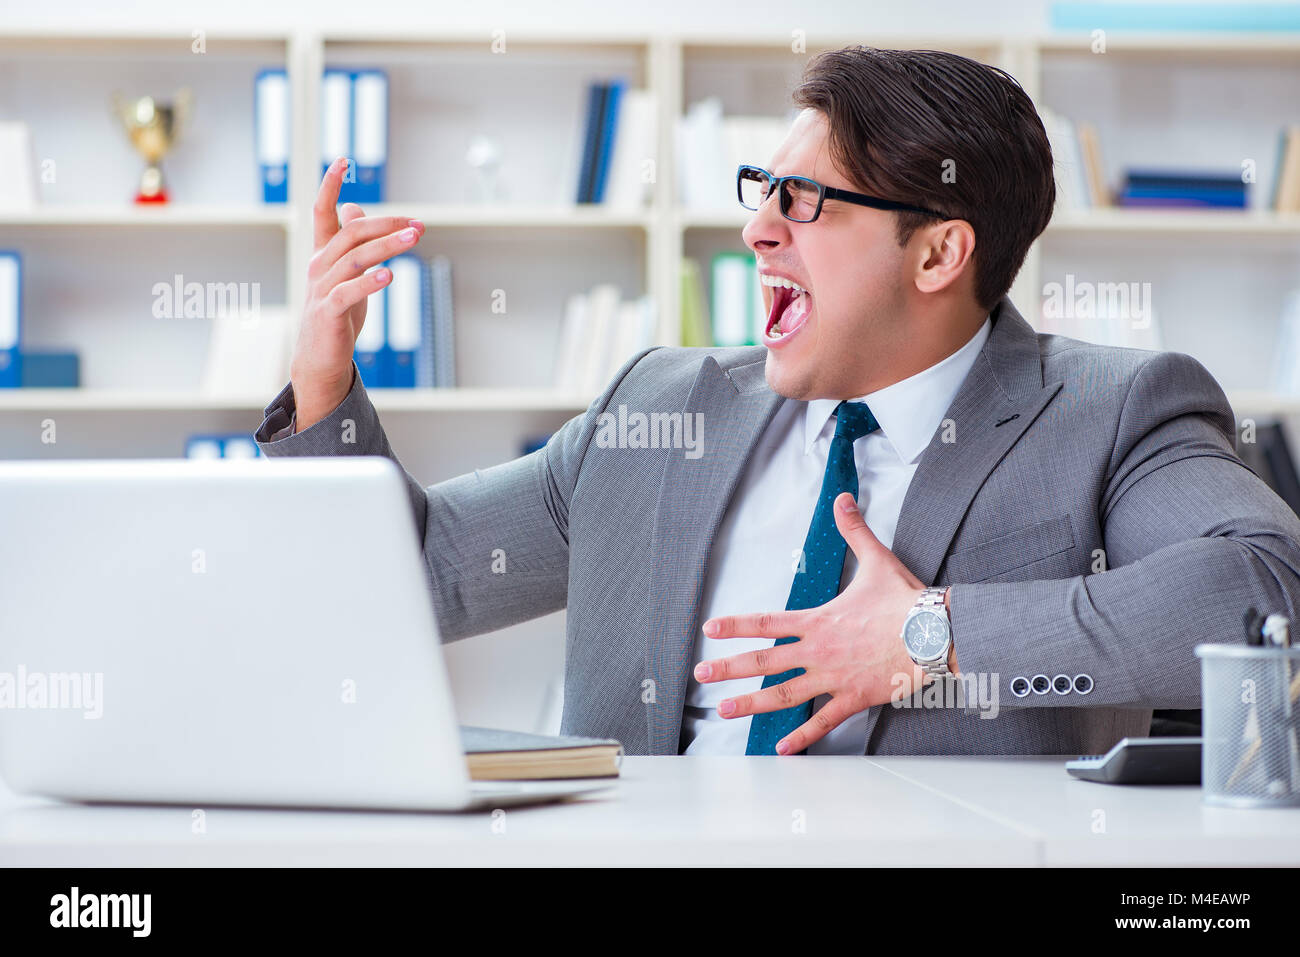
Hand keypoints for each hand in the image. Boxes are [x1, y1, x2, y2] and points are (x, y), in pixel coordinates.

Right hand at [290, 157, 425, 429]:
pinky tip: (390, 275)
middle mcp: (318, 265)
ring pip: (355, 259)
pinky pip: (348, 292)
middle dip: (386, 224)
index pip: (322, 211)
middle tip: (418, 224)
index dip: (330, 185)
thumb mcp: (346, 273)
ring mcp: (321, 289)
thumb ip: (350, 242)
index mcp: (323, 253)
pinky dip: (369, 282)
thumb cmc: (337, 312)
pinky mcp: (329, 313)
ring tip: (414, 238)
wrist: (321, 356)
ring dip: (387, 246)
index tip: (343, 160)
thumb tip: (355, 208)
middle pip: (351, 233)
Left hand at [695, 492, 939, 753]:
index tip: (709, 631)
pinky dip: (801, 737)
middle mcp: (817, 651)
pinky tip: (781, 749)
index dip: (734, 626)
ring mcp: (832, 677)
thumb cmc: (905, 599)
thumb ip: (854, 530)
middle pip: (763, 662)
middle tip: (700, 677)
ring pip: (783, 695)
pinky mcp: (853, 698)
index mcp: (817, 620)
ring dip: (750, 704)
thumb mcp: (875, 560)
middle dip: (728, 669)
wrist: (934, 633)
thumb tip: (844, 498)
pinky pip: (822, 721)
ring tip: (724, 711)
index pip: (765, 622)